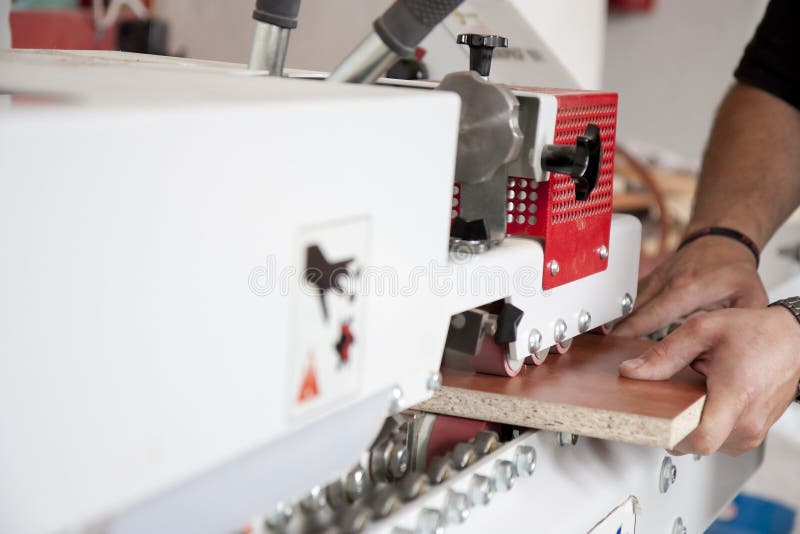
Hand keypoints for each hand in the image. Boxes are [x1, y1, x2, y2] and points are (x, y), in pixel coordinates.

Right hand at [613, 236, 766, 337]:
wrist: (721, 243)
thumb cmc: (733, 270)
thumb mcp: (750, 297)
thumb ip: (742, 324)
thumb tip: (736, 350)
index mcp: (687, 290)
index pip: (653, 314)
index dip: (632, 329)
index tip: (616, 342)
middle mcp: (665, 283)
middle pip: (633, 310)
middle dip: (615, 329)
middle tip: (600, 349)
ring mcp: (654, 280)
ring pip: (627, 303)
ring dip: (612, 321)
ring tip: (597, 339)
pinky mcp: (649, 282)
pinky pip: (629, 300)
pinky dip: (619, 314)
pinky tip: (608, 327)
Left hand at [619, 307, 799, 454]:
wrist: (792, 338)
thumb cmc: (755, 333)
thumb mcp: (702, 331)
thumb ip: (664, 354)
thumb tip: (631, 372)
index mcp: (735, 395)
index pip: (700, 439)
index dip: (670, 434)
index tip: (654, 420)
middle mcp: (749, 421)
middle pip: (698, 444)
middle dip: (676, 424)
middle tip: (666, 399)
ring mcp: (755, 431)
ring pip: (710, 445)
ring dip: (692, 424)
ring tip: (692, 395)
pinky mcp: (755, 433)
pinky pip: (722, 440)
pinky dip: (708, 425)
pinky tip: (705, 402)